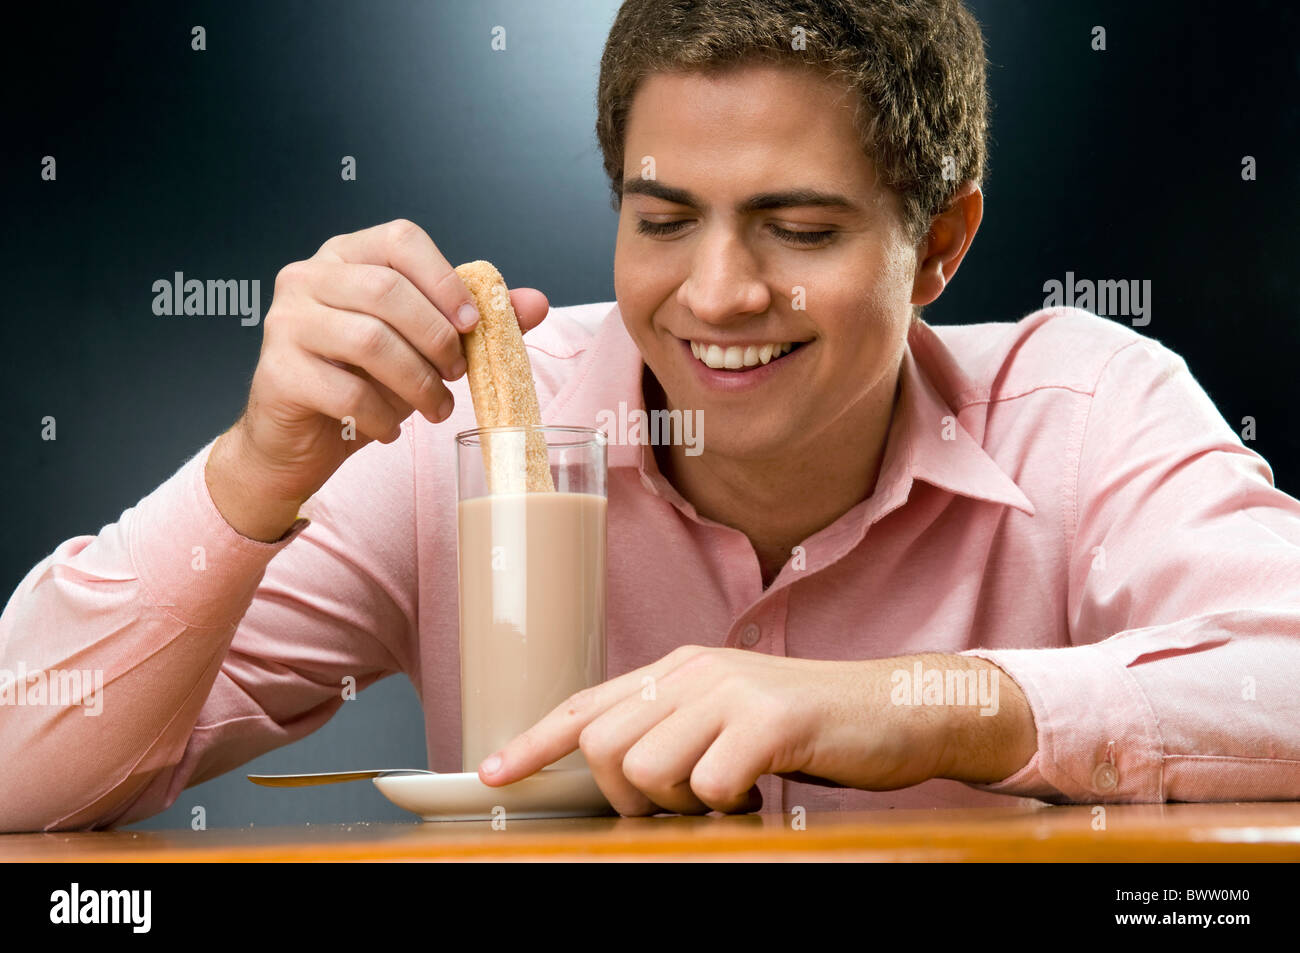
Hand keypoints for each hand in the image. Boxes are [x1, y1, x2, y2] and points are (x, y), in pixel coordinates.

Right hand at [207, 219, 548, 539]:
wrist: (299, 438)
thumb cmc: (362, 381)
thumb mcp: (424, 347)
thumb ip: (475, 322)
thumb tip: (536, 302)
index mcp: (346, 255)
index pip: (401, 239)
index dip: (446, 280)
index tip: (474, 325)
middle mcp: (308, 277)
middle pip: (387, 289)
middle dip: (437, 337)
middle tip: (458, 375)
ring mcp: (286, 322)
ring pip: (369, 340)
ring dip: (418, 382)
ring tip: (436, 408)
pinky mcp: (278, 373)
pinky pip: (346, 391)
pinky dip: (381, 417)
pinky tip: (390, 429)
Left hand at [476, 645, 953, 815]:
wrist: (897, 709)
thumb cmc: (807, 727)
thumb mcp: (727, 719)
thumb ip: (673, 736)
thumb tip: (619, 780)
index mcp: (677, 669)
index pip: (586, 703)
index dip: (533, 741)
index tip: (491, 774)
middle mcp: (695, 670)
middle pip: (602, 743)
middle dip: (627, 794)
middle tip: (684, 801)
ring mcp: (731, 690)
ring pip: (645, 768)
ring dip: (680, 803)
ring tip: (729, 792)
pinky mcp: (771, 719)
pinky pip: (707, 784)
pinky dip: (727, 805)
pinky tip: (759, 792)